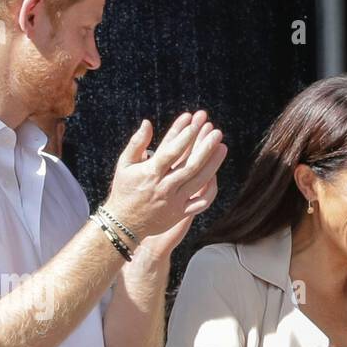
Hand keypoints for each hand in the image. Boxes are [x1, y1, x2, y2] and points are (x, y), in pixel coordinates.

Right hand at [103, 112, 227, 242]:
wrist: (123, 224)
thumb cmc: (124, 190)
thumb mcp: (124, 165)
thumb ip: (136, 143)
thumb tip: (147, 123)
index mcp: (150, 173)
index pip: (171, 151)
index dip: (185, 135)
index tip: (194, 121)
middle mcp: (164, 187)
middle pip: (190, 165)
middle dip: (206, 147)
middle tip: (217, 132)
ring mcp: (174, 202)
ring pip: (199, 181)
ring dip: (213, 163)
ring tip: (222, 147)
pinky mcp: (180, 214)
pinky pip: (202, 202)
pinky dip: (211, 189)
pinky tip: (215, 175)